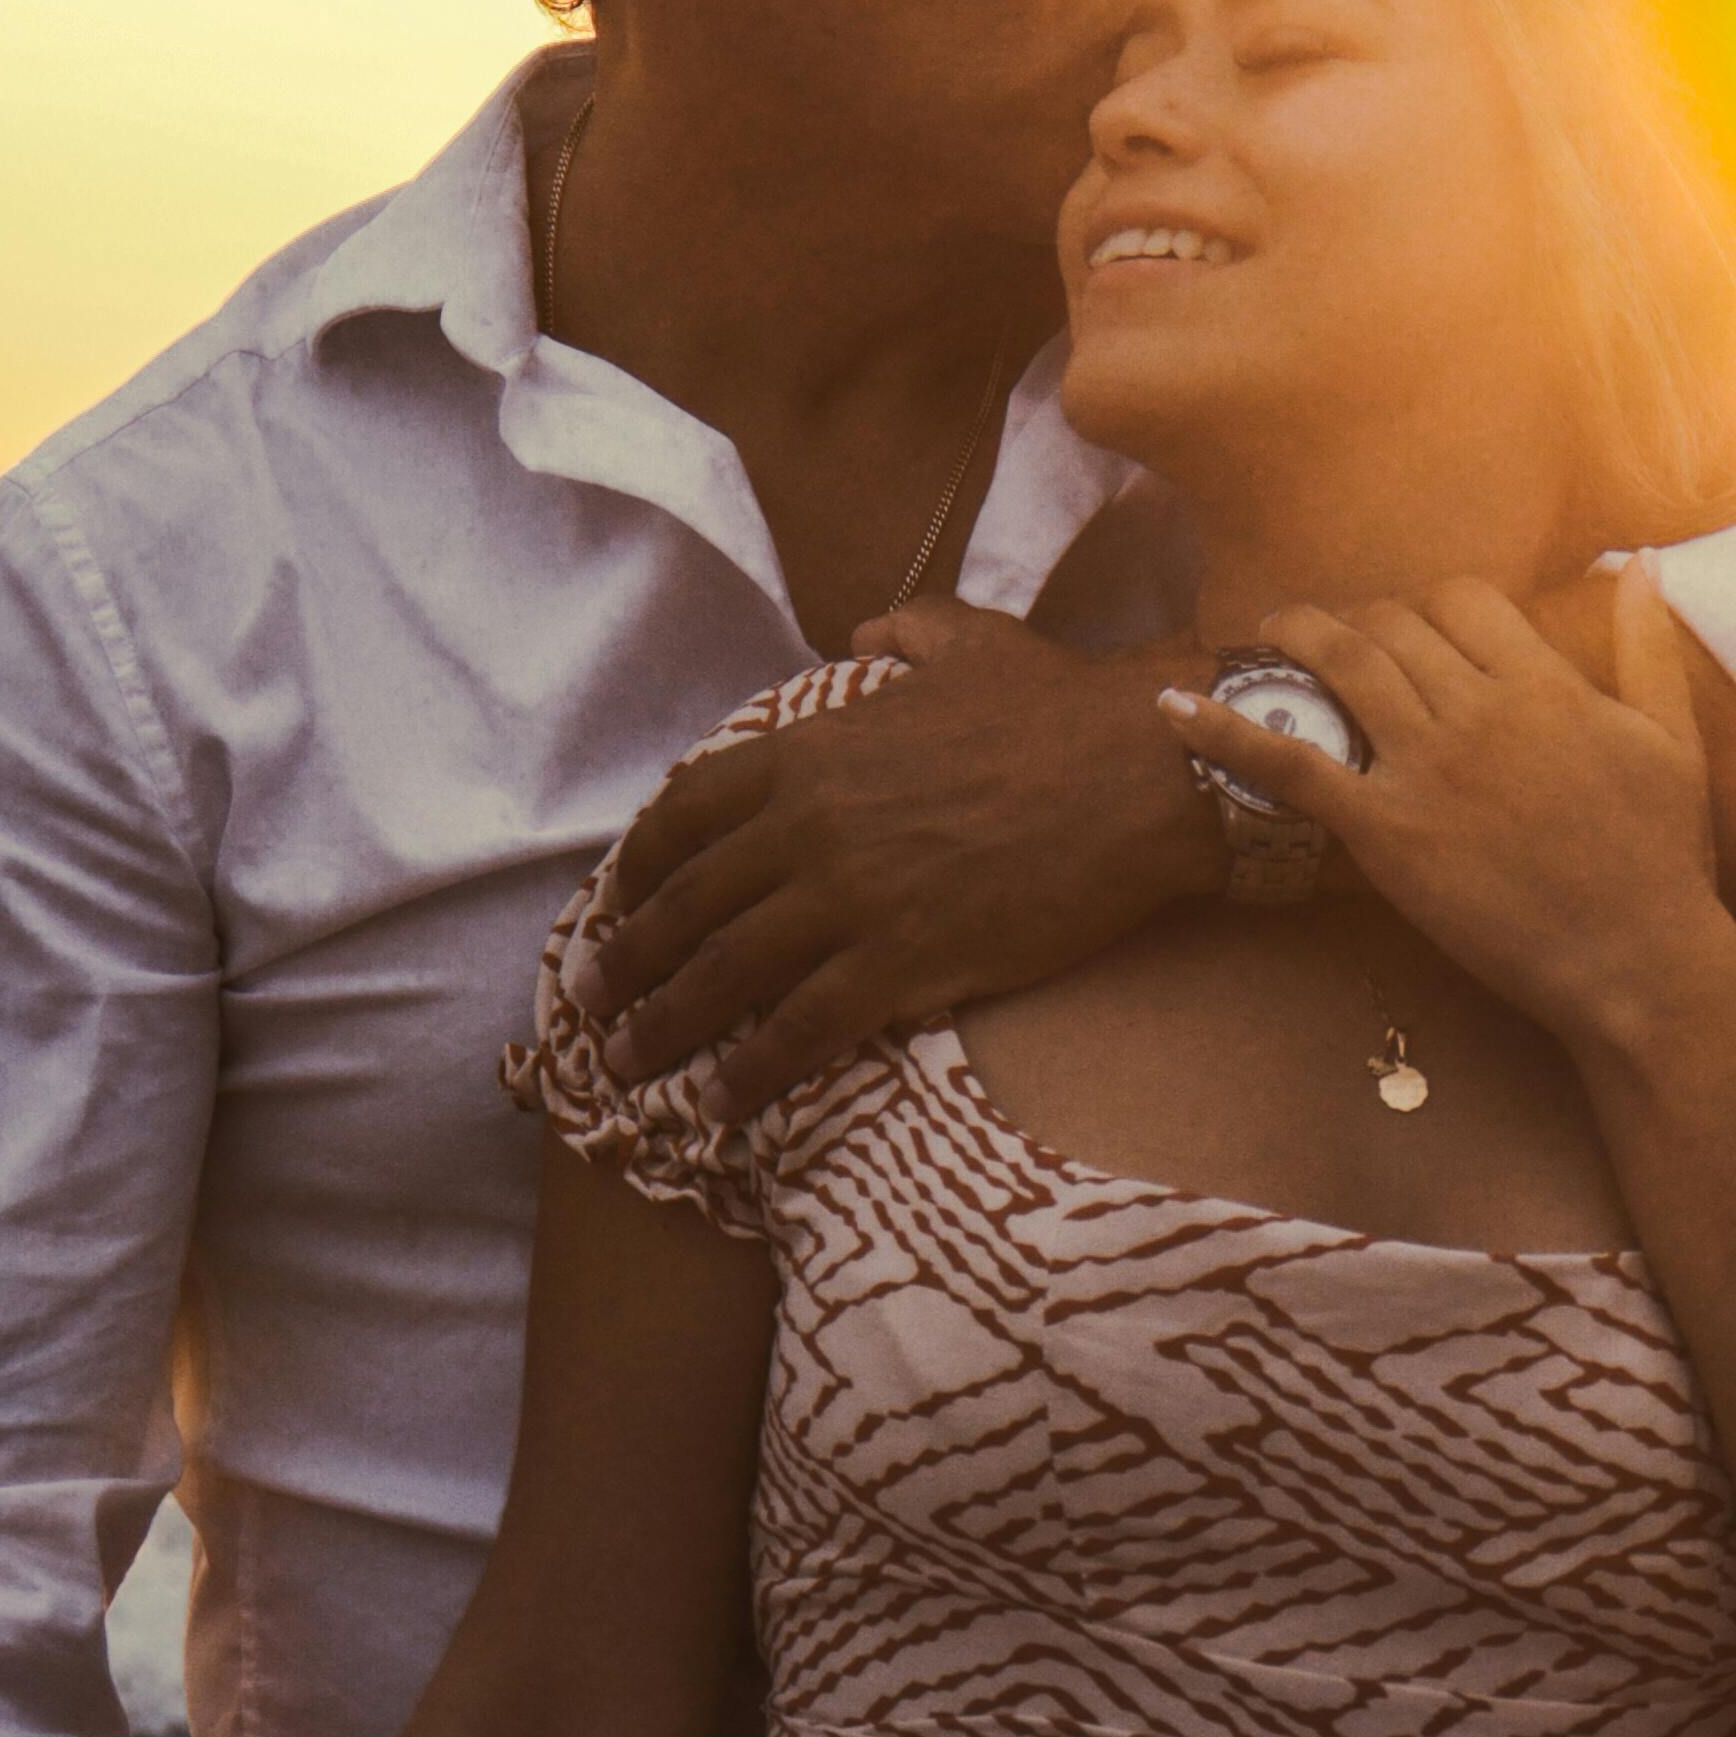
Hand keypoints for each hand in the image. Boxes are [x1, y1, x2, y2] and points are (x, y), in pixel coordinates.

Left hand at [594, 611, 1217, 1123]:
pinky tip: (721, 1106)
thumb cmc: (1063, 707)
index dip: (639, 866)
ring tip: (630, 1067)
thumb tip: (870, 630)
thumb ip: (906, 632)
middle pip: (686, 905)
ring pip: (723, 976)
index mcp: (809, 752)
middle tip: (593, 1004)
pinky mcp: (900, 963)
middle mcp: (808, 826)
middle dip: (627, 961)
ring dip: (664, 1028)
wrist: (1142, 771)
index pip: (686, 812)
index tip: (616, 903)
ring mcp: (848, 898)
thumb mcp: (969, 642)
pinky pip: (799, 1031)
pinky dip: (748, 1074)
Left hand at [1168, 575, 1735, 1056]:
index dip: (1427, 605)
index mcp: (1546, 684)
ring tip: (1263, 638)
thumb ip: (1647, 644)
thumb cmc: (1663, 860)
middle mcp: (1481, 711)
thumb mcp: (1671, 738)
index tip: (1412, 629)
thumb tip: (1636, 562)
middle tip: (1331, 642)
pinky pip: (1292, 765)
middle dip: (1358, 622)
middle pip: (1393, 624)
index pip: (1461, 599)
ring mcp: (1428, 770)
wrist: (1640, 963)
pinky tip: (1173, 710)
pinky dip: (1227, 731)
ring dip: (1292, 639)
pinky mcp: (1386, 833)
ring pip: (1343, 665)